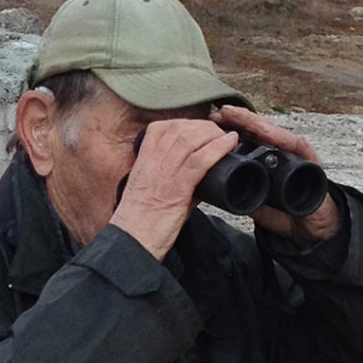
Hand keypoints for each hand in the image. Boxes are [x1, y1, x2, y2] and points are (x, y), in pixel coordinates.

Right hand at [109, 119, 236, 259]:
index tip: (198, 128)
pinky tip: (229, 143)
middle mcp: (152, 162)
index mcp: (143, 160)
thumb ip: (172, 180)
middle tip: (217, 133)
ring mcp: (164, 173)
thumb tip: (201, 177)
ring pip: (190, 140)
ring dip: (212, 134)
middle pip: (179, 129)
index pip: (161, 128)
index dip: (184, 123)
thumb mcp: (151, 191)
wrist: (133, 239)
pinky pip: (199, 161)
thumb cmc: (140, 221)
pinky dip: (217, 149)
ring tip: (226, 137)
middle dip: (202, 126)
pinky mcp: (177, 188)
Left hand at [211, 106, 342, 245]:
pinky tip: (265, 130)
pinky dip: (281, 137)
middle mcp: (283, 153)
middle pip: (260, 130)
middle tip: (220, 112)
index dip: (231, 128)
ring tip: (237, 115)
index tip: (212, 121)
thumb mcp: (258, 204)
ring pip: (275, 132)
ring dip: (255, 122)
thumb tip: (220, 191)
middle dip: (240, 119)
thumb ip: (244, 193)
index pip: (249, 137)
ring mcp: (297, 156)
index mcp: (269, 160)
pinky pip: (296, 145)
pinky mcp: (311, 163)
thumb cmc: (289, 212)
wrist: (314, 228)